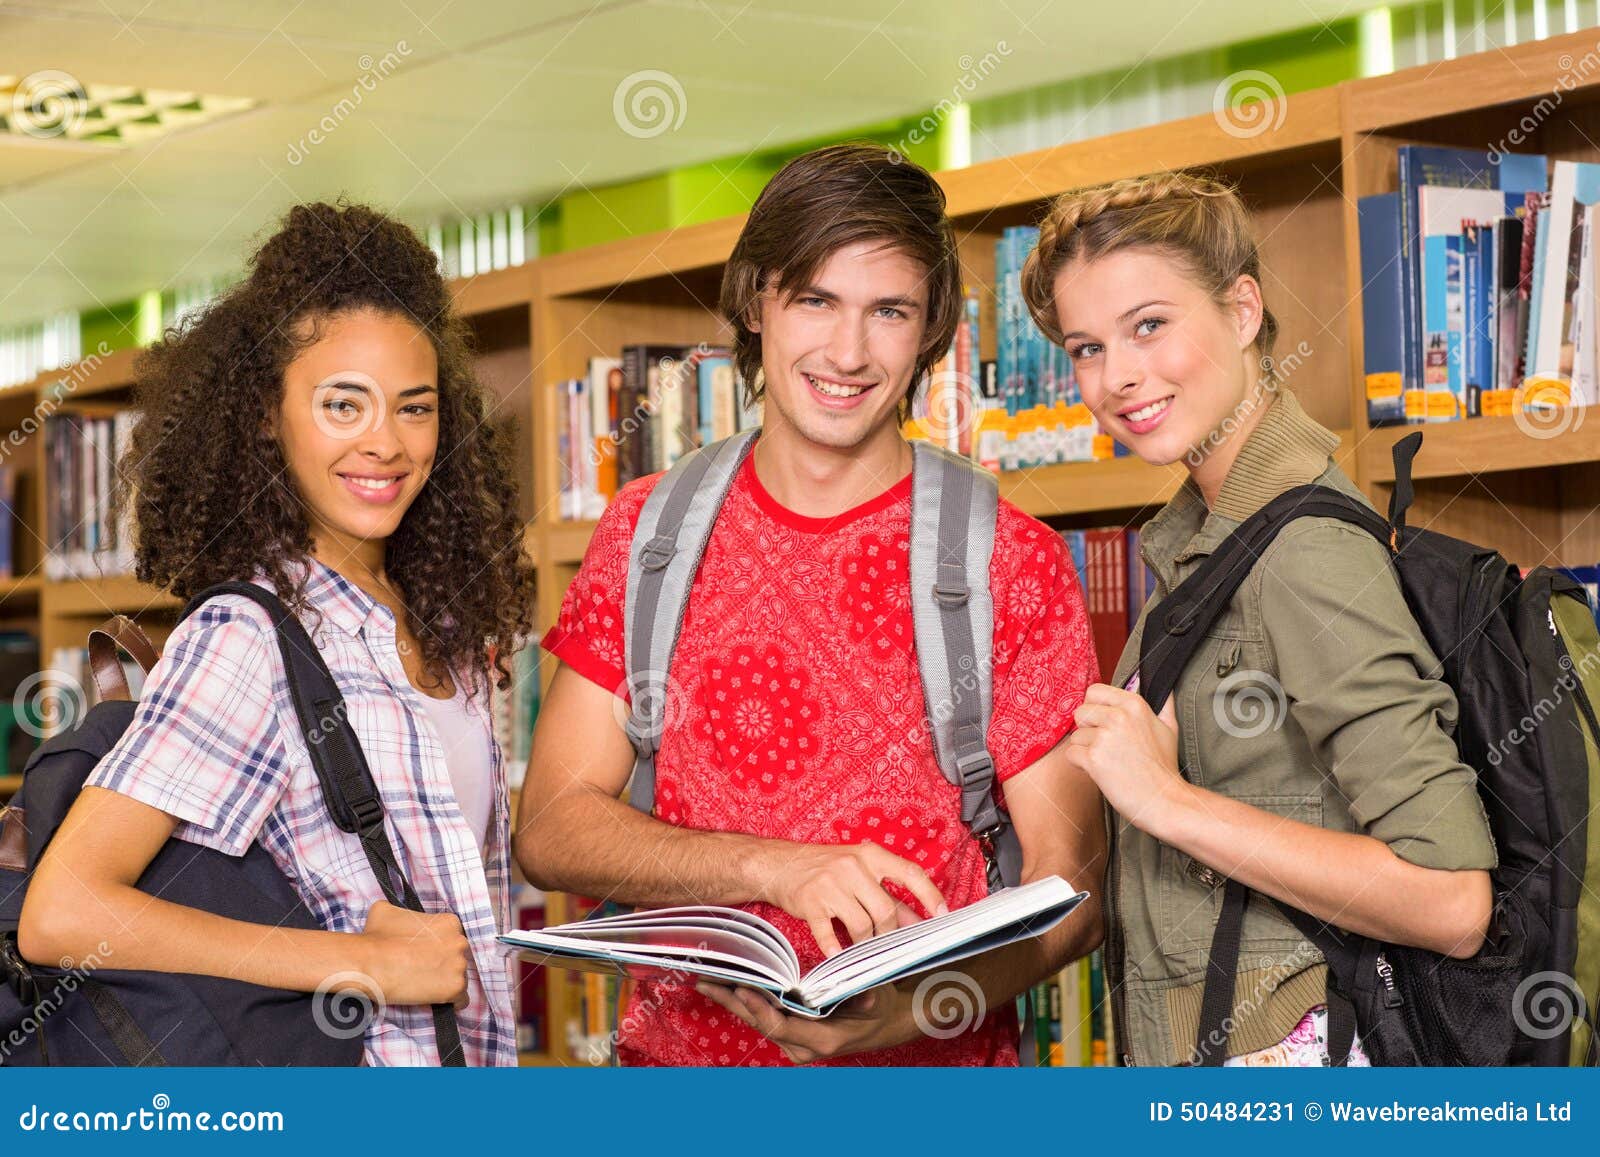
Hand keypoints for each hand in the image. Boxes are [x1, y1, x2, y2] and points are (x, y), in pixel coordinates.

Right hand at [356, 899, 469, 1007]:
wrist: (371, 963)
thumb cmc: (376, 937)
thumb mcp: (387, 910)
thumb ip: (402, 910)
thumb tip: (397, 913)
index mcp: (449, 922)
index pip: (453, 937)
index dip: (439, 947)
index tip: (426, 955)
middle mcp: (460, 942)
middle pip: (459, 956)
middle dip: (445, 964)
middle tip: (424, 971)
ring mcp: (459, 965)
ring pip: (460, 976)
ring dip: (446, 981)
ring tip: (426, 986)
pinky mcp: (455, 988)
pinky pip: (462, 999)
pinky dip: (452, 1001)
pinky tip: (438, 1001)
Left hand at [694, 981, 918, 1063]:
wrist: (886, 1024)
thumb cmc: (880, 1009)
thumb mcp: (875, 999)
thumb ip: (865, 999)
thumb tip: (863, 996)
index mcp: (821, 1040)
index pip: (781, 1026)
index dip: (759, 1008)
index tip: (742, 988)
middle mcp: (803, 1047)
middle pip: (760, 1023)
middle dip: (732, 1001)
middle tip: (705, 982)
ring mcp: (795, 1044)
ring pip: (758, 1021)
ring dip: (733, 1001)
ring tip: (707, 981)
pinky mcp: (792, 1035)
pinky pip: (765, 1018)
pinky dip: (746, 1002)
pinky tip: (728, 987)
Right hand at [755, 840, 948, 956]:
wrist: (780, 864)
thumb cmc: (826, 869)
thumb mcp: (860, 874)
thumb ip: (889, 897)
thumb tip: (920, 922)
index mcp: (870, 855)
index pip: (910, 873)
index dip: (930, 894)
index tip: (943, 914)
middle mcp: (852, 867)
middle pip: (885, 911)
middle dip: (888, 935)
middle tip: (884, 943)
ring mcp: (830, 884)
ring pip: (861, 926)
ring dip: (865, 945)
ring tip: (861, 949)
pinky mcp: (810, 903)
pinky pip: (829, 935)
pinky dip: (836, 951)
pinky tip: (838, 958)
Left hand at [1063, 684, 1189, 837]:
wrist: (1164, 800)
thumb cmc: (1164, 767)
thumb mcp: (1169, 727)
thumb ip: (1163, 704)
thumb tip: (1165, 687)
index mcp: (1134, 705)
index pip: (1094, 692)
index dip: (1094, 708)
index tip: (1103, 723)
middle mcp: (1118, 717)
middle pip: (1080, 713)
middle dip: (1087, 730)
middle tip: (1105, 747)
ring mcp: (1105, 737)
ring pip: (1075, 736)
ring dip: (1086, 751)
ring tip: (1108, 763)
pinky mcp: (1094, 758)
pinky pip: (1071, 754)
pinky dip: (1080, 765)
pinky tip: (1100, 772)